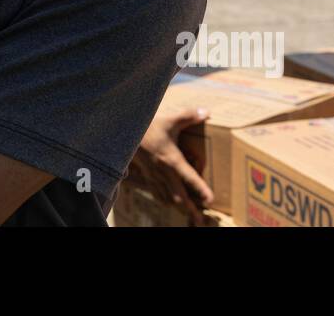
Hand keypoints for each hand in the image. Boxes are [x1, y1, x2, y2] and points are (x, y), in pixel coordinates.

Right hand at [129, 106, 213, 224]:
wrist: (123, 132)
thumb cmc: (148, 125)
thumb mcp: (170, 120)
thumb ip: (189, 116)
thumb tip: (207, 112)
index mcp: (171, 160)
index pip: (189, 178)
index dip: (201, 189)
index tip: (210, 200)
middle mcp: (163, 172)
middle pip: (179, 197)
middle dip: (190, 210)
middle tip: (200, 221)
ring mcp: (154, 176)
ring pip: (168, 198)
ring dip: (179, 208)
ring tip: (189, 216)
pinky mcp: (147, 175)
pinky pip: (157, 193)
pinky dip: (165, 200)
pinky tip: (169, 203)